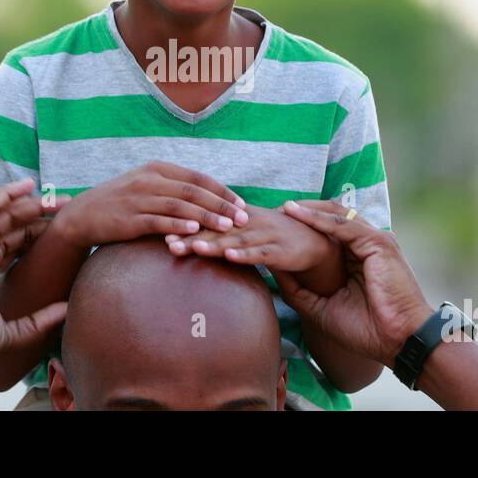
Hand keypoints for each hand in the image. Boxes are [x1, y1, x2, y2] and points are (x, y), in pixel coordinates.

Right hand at [0, 178, 69, 368]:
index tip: (64, 232)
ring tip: (57, 198)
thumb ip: (37, 322)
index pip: (15, 248)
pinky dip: (5, 195)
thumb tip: (66, 310)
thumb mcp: (7, 332)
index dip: (37, 237)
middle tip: (69, 209)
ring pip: (4, 216)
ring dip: (30, 204)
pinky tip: (25, 186)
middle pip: (14, 229)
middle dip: (40, 217)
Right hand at [47, 160, 247, 248]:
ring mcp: (138, 198)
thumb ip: (172, 188)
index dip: (222, 190)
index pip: (197, 177)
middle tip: (243, 218)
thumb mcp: (145, 186)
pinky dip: (178, 225)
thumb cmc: (120, 203)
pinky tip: (195, 231)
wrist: (82, 215)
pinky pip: (158, 221)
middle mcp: (149, 180)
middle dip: (221, 204)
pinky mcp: (129, 218)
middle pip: (193, 191)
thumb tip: (207, 198)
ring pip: (179, 206)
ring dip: (206, 216)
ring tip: (227, 226)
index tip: (242, 204)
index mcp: (157, 169)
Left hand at [166, 203, 334, 272]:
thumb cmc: (275, 237)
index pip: (208, 223)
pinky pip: (261, 253)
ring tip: (194, 248)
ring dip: (215, 245)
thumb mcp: (247, 232)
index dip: (186, 228)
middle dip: (192, 238)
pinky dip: (246, 255)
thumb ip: (222, 234)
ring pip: (236, 241)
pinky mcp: (280, 250)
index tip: (162, 233)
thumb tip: (188, 239)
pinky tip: (231, 258)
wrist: (314, 240)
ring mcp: (265, 236)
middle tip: (168, 244)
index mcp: (239, 218)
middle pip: (217, 231)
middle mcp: (249, 224)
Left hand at [271, 200, 434, 365]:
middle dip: (302, 213)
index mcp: (357, 258)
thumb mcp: (321, 307)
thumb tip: (272, 268)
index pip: (327, 234)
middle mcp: (367, 245)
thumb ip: (298, 288)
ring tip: (281, 207)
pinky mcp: (378, 242)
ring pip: (335, 215)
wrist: (396, 341)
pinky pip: (343, 225)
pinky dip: (317, 219)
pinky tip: (296, 213)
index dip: (301, 228)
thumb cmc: (365, 330)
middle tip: (274, 212)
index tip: (273, 227)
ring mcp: (375, 240)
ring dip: (306, 210)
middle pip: (331, 218)